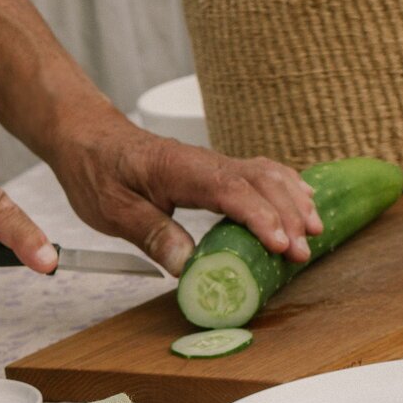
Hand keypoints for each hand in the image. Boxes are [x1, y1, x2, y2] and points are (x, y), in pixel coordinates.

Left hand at [47, 112, 322, 278]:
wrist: (88, 138)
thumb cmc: (97, 171)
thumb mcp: (112, 210)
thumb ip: (151, 233)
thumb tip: (187, 264)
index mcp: (179, 169)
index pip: (230, 190)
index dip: (259, 217)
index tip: (279, 244)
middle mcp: (204, 161)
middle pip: (259, 182)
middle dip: (287, 216)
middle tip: (302, 253)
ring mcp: (213, 164)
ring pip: (266, 175)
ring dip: (293, 201)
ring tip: (314, 231)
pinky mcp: (214, 171)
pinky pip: (259, 173)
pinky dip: (285, 187)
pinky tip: (303, 202)